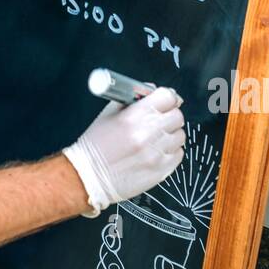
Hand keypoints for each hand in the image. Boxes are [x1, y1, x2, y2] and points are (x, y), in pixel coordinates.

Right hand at [60, 86, 185, 217]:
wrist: (88, 176)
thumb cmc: (95, 147)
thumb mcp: (109, 114)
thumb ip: (132, 100)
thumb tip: (150, 92)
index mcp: (136, 115)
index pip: (168, 96)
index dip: (168, 98)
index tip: (166, 101)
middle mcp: (149, 133)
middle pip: (178, 115)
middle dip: (169, 116)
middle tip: (159, 120)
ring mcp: (157, 152)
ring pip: (180, 135)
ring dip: (170, 135)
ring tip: (154, 139)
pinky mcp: (162, 170)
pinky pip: (179, 154)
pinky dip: (170, 152)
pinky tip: (155, 152)